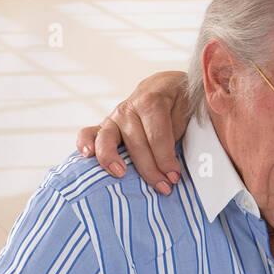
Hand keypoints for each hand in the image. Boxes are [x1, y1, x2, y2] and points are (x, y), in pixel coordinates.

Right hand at [75, 70, 189, 193]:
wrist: (166, 86)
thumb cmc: (180, 103)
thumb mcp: (189, 111)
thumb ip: (183, 131)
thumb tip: (180, 162)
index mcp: (153, 100)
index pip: (157, 135)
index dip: (166, 158)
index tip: (174, 176)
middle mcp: (129, 108)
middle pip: (136, 143)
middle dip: (150, 168)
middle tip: (164, 187)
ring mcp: (114, 116)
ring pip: (108, 138)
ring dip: (112, 158)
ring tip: (121, 174)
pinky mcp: (105, 126)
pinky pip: (88, 133)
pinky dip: (85, 144)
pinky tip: (87, 156)